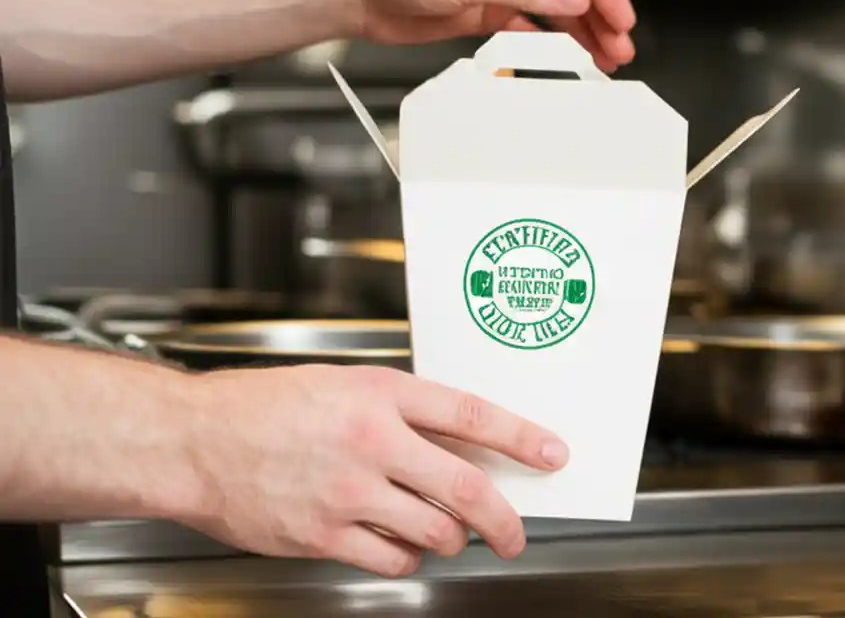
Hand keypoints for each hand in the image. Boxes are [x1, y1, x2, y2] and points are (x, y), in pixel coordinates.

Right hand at [180, 365, 567, 576]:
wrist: (191, 441)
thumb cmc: (261, 408)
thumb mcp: (343, 386)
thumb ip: (401, 412)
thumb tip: (460, 446)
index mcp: (378, 394)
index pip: (471, 415)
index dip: (521, 437)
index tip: (552, 453)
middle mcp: (369, 442)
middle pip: (464, 488)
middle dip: (504, 518)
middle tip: (515, 531)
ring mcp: (346, 492)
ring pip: (434, 531)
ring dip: (452, 538)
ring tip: (446, 531)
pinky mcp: (322, 535)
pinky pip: (392, 559)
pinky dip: (408, 558)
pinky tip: (400, 544)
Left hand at [347, 0, 635, 71]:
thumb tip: (577, 0)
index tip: (620, 16)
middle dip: (599, 15)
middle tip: (620, 44)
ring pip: (558, 8)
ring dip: (582, 34)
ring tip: (606, 58)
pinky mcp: (493, 9)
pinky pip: (534, 28)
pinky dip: (552, 44)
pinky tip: (570, 58)